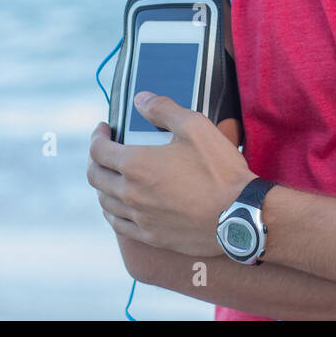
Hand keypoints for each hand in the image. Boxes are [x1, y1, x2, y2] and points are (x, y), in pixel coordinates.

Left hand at [87, 92, 254, 257]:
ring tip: (112, 175)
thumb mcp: (195, 127)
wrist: (239, 215)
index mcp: (136, 165)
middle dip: (96, 159)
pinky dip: (112, 211)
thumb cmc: (219, 170)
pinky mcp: (151, 236)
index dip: (97, 136)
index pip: (99, 150)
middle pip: (96, 176)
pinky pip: (118, 225)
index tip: (104, 129)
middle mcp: (130, 193)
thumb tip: (140, 100)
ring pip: (104, 202)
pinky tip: (119, 206)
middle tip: (104, 150)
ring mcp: (139, 218)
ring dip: (103, 185)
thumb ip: (163, 109)